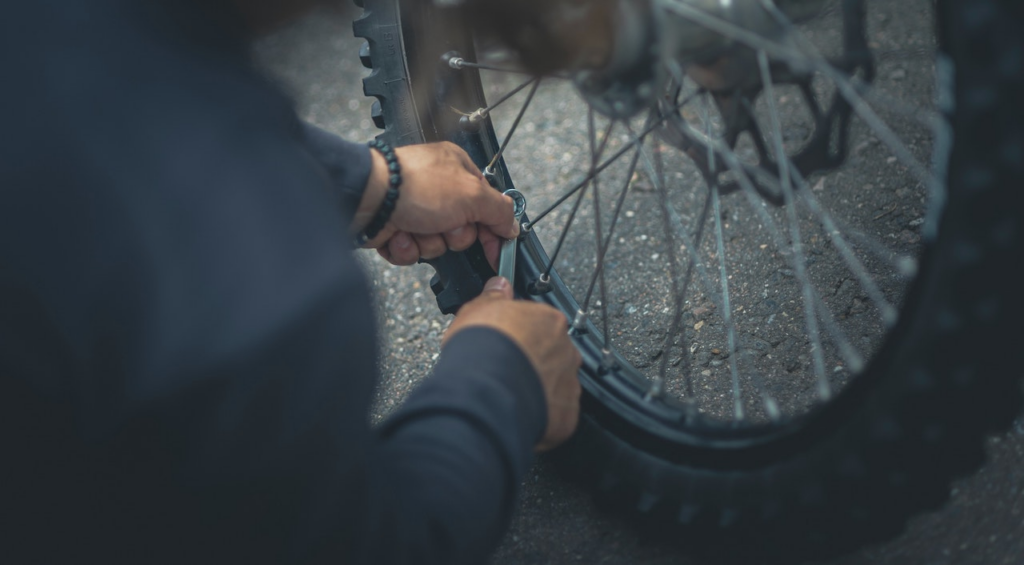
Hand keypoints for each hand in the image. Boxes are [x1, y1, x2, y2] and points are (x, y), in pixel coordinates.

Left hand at [354, 142, 519, 265]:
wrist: (368, 198)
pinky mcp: (394, 227)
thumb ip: (499, 211)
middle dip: (452, 235)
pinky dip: (405, 247)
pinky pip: (411, 251)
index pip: (487, 206)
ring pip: (436, 244)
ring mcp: (414, 209)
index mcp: (458, 171)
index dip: (493, 230)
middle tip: (444, 224)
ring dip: (427, 242)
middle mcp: (437, 189)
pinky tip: (398, 234)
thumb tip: (512, 225)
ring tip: (414, 227)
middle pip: (462, 230)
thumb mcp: (472, 195)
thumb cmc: (414, 185)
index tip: (497, 250)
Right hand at [443, 277, 581, 451]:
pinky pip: (556, 415)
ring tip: (509, 394)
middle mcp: (566, 351)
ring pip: (556, 385)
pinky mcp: (566, 415)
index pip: (540, 325)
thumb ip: (493, 297)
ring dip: (538, 388)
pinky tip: (519, 413)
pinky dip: (541, 415)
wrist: (487, 389)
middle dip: (532, 362)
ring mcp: (569, 384)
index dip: (521, 334)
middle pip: (552, 355)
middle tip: (505, 369)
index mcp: (550, 322)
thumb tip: (499, 285)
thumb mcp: (478, 309)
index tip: (506, 342)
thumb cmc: (484, 347)